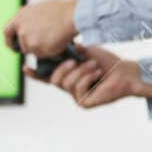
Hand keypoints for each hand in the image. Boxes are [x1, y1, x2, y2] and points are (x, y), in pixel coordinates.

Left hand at [2, 0, 77, 57]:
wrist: (72, 15)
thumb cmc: (62, 10)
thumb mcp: (39, 8)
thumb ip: (30, 17)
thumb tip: (29, 22)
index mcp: (20, 16)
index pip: (7, 31)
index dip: (10, 40)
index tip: (14, 46)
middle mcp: (21, 28)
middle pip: (21, 44)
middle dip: (28, 48)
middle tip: (36, 49)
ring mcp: (27, 38)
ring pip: (32, 51)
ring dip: (40, 49)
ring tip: (53, 39)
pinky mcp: (35, 47)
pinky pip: (41, 55)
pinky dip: (48, 53)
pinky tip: (56, 43)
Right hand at [25, 45, 144, 108]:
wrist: (126, 73)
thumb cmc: (108, 62)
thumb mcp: (86, 52)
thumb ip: (70, 52)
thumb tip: (58, 48)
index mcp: (69, 76)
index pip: (48, 77)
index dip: (36, 74)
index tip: (25, 68)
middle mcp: (70, 88)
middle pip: (53, 80)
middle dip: (63, 68)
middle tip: (75, 60)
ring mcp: (77, 96)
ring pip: (66, 83)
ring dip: (80, 71)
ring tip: (94, 65)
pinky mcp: (84, 103)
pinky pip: (77, 89)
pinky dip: (87, 78)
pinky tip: (97, 74)